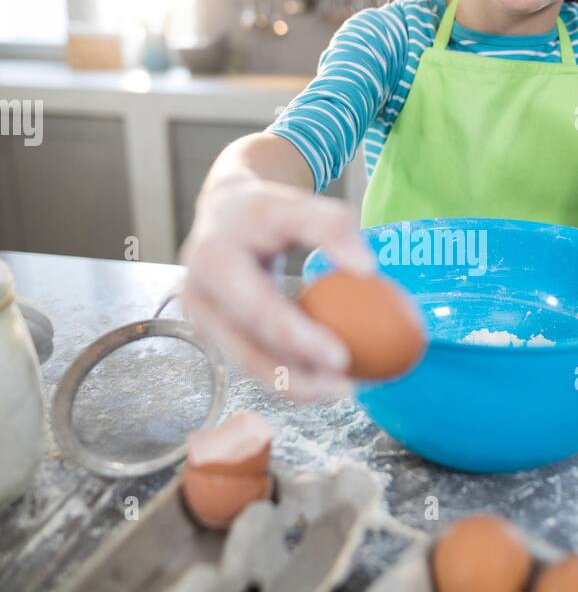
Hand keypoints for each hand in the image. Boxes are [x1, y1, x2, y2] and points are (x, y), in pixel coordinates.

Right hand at [178, 178, 375, 401]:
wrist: (223, 212)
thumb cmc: (264, 210)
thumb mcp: (297, 204)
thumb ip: (332, 227)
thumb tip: (365, 270)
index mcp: (214, 261)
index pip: (260, 310)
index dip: (299, 339)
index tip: (342, 358)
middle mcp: (199, 296)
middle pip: (250, 351)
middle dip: (300, 378)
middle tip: (347, 387)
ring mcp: (201, 320)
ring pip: (250, 367)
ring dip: (297, 385)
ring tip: (343, 387)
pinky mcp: (213, 334)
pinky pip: (253, 362)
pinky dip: (289, 375)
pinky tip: (324, 378)